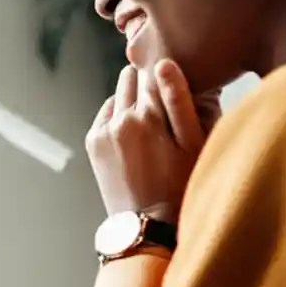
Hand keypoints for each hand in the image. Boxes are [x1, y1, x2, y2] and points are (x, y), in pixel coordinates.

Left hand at [86, 60, 220, 223]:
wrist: (147, 222)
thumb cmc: (181, 183)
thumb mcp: (193, 143)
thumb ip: (179, 101)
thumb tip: (163, 64)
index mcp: (147, 115)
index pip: (155, 72)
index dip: (167, 74)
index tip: (175, 80)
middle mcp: (119, 118)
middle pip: (132, 79)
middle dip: (147, 85)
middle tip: (164, 105)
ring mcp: (102, 130)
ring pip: (117, 96)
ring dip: (131, 101)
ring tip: (152, 123)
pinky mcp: (93, 142)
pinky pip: (106, 114)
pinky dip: (118, 116)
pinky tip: (135, 132)